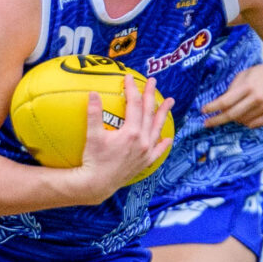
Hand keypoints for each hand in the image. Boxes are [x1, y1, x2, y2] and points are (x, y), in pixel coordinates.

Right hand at [73, 78, 172, 199]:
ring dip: (163, 114)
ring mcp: (145, 153)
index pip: (134, 105)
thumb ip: (94, 113)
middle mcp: (142, 141)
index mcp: (131, 132)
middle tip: (154, 82)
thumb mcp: (92, 135)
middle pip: (149, 113)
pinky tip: (168, 138)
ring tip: (170, 102)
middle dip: (151, 95)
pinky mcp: (144, 163)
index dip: (132, 89)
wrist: (97, 184)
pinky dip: (163, 144)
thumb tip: (93, 93)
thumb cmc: (94, 159)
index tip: (129, 78)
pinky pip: (157, 152)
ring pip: (157, 129)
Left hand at [200, 57, 262, 127]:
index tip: (203, 111)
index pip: (225, 101)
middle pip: (232, 115)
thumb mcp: (245, 74)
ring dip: (234, 119)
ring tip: (234, 112)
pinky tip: (246, 115)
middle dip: (216, 120)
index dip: (212, 108)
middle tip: (207, 123)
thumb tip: (220, 104)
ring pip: (242, 121)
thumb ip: (233, 88)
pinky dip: (246, 122)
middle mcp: (258, 98)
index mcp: (248, 86)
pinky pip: (254, 124)